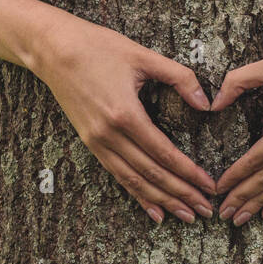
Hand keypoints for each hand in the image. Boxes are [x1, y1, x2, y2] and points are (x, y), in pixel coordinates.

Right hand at [33, 16, 215, 222]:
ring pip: (135, 182)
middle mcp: (110, 135)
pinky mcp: (90, 143)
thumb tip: (207, 103)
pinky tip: (154, 212)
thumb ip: (180, 77)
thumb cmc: (99, 47)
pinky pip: (118, 176)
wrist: (52, 49)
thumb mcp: (143, 55)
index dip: (190, 173)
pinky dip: (138, 196)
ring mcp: (97, 142)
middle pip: (152, 175)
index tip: (210, 186)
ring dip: (163, 201)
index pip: (165, 154)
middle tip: (206, 210)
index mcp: (126, 114)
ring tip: (187, 216)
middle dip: (182, 195)